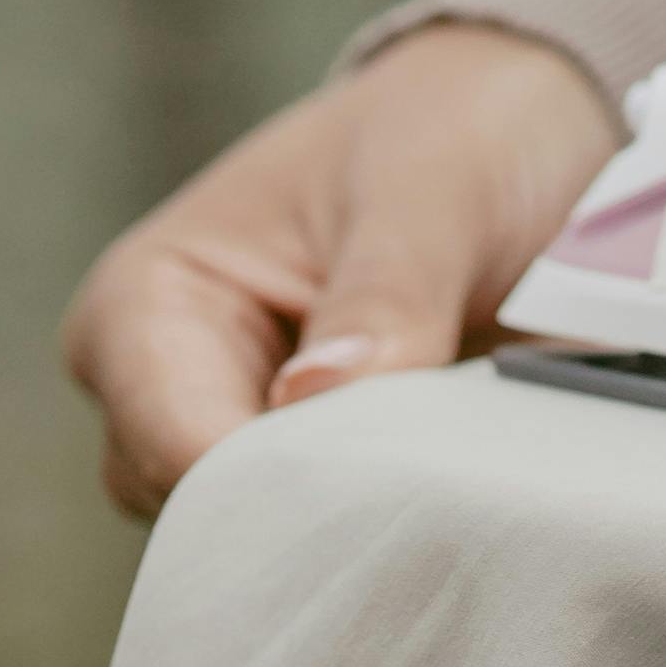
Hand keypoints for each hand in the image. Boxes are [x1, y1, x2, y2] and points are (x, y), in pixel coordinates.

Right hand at [62, 21, 620, 519]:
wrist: (520, 120)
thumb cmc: (452, 129)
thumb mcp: (434, 187)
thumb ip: (384, 292)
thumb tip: (312, 399)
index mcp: (145, 304)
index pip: (177, 446)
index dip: (276, 483)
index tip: (383, 484)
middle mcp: (167, 391)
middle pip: (212, 519)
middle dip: (323, 510)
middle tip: (439, 476)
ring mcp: (235, 439)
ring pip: (272, 546)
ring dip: (368, 515)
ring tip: (459, 456)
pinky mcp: (309, 472)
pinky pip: (333, 539)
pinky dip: (397, 515)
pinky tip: (462, 481)